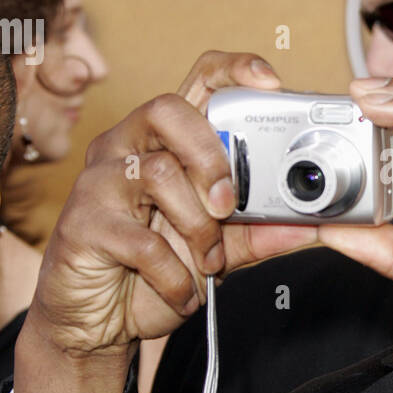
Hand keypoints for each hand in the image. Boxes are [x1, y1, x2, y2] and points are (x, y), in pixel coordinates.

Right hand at [28, 51, 314, 357]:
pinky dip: (175, 275)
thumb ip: (258, 232)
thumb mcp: (217, 250)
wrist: (96, 323)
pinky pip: (142, 241)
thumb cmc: (149, 274)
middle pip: (169, 110)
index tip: (271, 83)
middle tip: (228, 206)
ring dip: (198, 229)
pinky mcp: (82, 223)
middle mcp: (126, 147)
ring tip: (208, 264)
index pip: (197, 80)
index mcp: (163, 141)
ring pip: (159, 174)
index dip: (234, 70)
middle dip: (211, 158)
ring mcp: (99, 181)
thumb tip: (309, 225)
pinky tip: (183, 292)